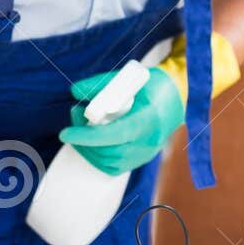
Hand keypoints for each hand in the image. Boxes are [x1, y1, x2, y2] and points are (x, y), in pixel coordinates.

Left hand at [58, 67, 185, 175]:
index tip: (66, 133)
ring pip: (109, 162)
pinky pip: (113, 166)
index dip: (88, 136)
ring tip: (83, 124)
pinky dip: (97, 155)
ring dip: (88, 147)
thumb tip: (74, 92)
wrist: (177, 100)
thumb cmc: (152, 86)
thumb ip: (101, 84)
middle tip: (75, 113)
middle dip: (84, 139)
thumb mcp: (129, 78)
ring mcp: (146, 154)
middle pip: (109, 151)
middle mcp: (148, 141)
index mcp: (148, 119)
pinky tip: (92, 140)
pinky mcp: (141, 159)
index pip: (115, 134)